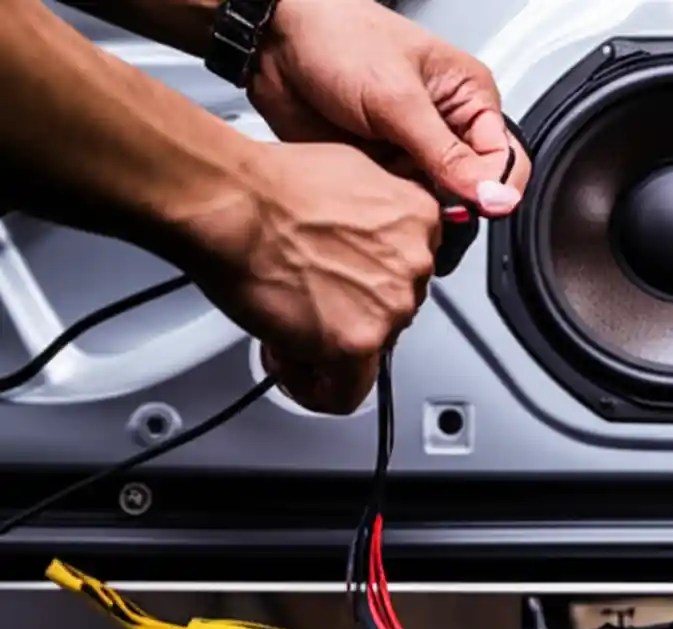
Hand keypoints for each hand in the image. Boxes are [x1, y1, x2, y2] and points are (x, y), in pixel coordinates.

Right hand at [191, 142, 440, 413]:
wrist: (235, 203)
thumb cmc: (270, 187)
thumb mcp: (351, 174)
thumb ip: (375, 212)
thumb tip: (363, 234)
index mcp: (419, 218)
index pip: (411, 269)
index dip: (370, 281)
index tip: (346, 287)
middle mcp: (415, 263)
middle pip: (393, 311)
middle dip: (351, 313)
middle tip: (307, 303)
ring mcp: (391, 305)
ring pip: (370, 350)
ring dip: (328, 345)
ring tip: (287, 322)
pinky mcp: (358, 342)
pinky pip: (345, 392)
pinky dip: (314, 389)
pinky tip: (288, 362)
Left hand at [249, 0, 530, 215]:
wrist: (275, 45)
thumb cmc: (338, 41)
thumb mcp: (398, 99)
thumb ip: (447, 156)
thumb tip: (495, 197)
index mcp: (470, 99)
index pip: (506, 160)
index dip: (493, 190)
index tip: (469, 206)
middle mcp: (448, 128)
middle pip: (476, 188)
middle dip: (456, 204)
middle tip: (428, 205)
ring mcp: (416, 152)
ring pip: (440, 203)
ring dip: (421, 210)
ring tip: (395, 196)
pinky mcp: (385, 170)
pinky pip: (403, 205)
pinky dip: (392, 210)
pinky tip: (375, 199)